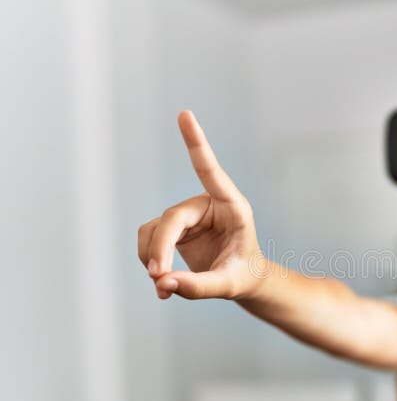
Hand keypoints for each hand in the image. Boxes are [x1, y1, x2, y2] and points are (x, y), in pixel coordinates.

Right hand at [138, 111, 260, 299]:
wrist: (244, 279)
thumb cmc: (244, 275)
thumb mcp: (229, 285)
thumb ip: (199, 286)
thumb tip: (163, 282)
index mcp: (233, 208)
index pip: (210, 171)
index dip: (196, 143)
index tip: (185, 114)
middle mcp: (209, 204)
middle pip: (172, 218)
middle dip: (161, 248)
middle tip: (158, 277)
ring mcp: (189, 214)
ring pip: (155, 229)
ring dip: (153, 257)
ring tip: (165, 286)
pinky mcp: (174, 227)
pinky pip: (148, 238)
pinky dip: (149, 259)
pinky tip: (163, 281)